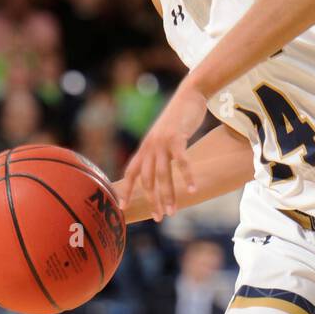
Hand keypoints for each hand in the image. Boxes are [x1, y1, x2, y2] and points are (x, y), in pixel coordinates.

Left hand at [119, 83, 206, 221]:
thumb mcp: (163, 138)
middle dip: (152, 201)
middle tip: (159, 217)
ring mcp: (162, 143)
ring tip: (173, 211)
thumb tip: (158, 173)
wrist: (188, 96)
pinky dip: (187, 177)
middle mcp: (150, 147)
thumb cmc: (177, 120)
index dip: (125, 190)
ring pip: (163, 175)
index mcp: (145, 148)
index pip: (131, 173)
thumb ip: (158, 153)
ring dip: (168, 195)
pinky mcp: (177, 138)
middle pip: (147, 180)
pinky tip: (192, 190)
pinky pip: (182, 162)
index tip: (122, 208)